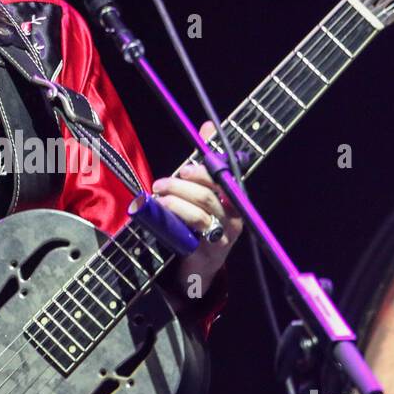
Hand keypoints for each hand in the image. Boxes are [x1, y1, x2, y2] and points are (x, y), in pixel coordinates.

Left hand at [150, 121, 243, 301]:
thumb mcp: (202, 192)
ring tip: (159, 199)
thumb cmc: (202, 225)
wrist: (201, 268)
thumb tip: (208, 126)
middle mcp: (234, 216)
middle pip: (208, 195)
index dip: (203, 172)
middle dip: (180, 187)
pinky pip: (194, 234)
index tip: (183, 170)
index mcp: (234, 198)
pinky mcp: (211, 253)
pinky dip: (177, 223)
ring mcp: (224, 236)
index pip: (222, 179)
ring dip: (176, 203)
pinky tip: (165, 218)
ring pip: (200, 214)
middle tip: (159, 185)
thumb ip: (205, 162)